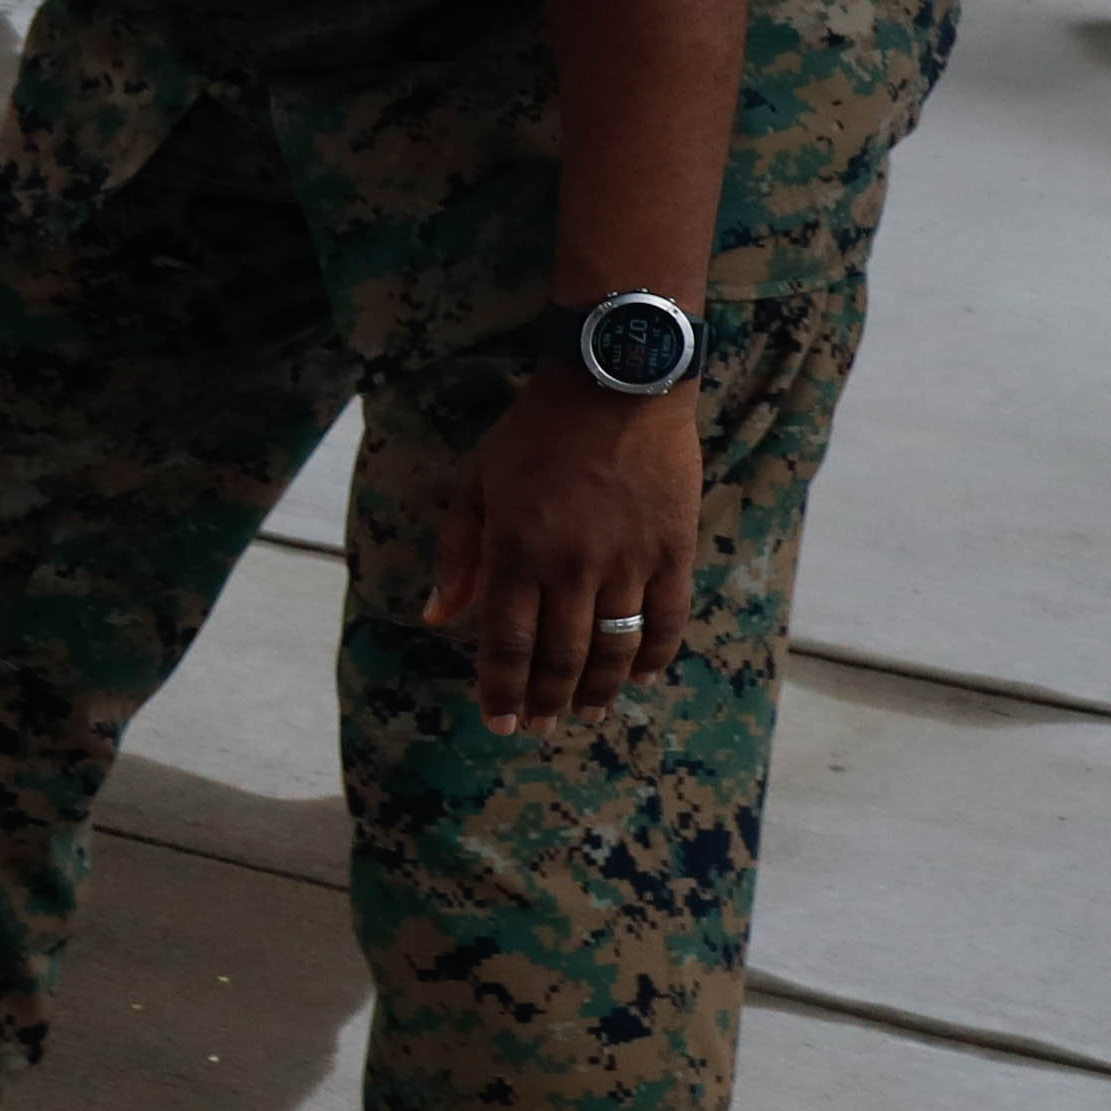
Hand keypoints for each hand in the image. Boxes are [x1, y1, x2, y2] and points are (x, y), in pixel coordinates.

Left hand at [426, 369, 702, 729]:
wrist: (616, 383)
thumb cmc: (534, 432)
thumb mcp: (476, 484)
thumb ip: (458, 554)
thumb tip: (437, 616)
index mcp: (515, 550)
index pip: (507, 644)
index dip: (502, 692)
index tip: (499, 723)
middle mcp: (570, 565)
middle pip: (561, 658)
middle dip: (547, 702)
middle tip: (540, 727)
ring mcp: (628, 559)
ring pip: (614, 648)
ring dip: (600, 691)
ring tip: (588, 714)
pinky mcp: (673, 549)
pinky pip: (667, 619)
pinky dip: (653, 656)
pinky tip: (639, 676)